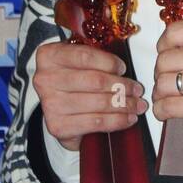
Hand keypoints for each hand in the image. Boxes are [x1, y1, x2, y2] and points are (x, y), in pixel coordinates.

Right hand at [33, 41, 147, 150]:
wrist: (58, 108)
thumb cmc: (74, 79)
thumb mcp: (79, 61)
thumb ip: (96, 59)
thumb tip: (124, 70)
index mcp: (49, 56)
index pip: (84, 56)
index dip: (109, 62)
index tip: (123, 68)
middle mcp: (45, 79)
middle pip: (95, 81)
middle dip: (122, 86)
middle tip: (138, 90)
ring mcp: (50, 104)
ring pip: (98, 103)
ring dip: (124, 105)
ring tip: (137, 105)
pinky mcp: (58, 126)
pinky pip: (96, 122)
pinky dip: (117, 121)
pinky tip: (128, 118)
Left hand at [151, 6, 182, 146]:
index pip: (176, 31)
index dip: (165, 44)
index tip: (170, 53)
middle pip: (166, 58)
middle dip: (161, 71)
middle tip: (170, 78)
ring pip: (165, 82)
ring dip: (161, 92)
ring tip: (170, 94)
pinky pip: (169, 105)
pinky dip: (162, 110)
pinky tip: (167, 110)